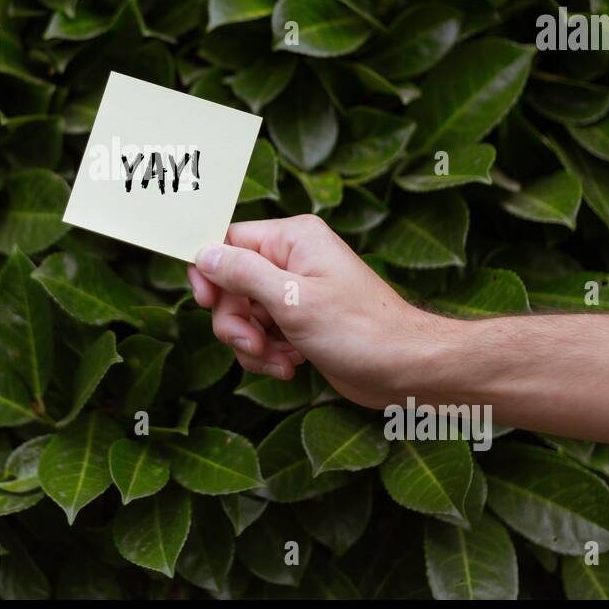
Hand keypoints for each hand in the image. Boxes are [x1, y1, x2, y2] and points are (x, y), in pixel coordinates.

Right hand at [186, 215, 450, 407]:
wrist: (406, 369)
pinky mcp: (300, 321)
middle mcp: (292, 259)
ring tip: (280, 360)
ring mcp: (296, 291)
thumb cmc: (360, 330)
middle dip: (235, 320)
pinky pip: (262, 333)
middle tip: (253, 344)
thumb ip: (243, 273)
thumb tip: (203, 252)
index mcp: (292, 238)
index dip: (210, 271)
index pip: (228, 240)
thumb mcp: (292, 300)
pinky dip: (268, 353)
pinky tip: (291, 365)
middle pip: (230, 283)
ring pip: (243, 313)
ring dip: (252, 343)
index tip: (206, 302)